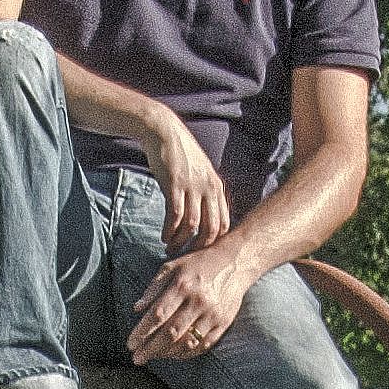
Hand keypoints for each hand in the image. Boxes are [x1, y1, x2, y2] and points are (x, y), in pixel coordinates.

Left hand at [126, 244, 254, 365]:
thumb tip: (137, 309)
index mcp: (182, 285)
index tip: (130, 344)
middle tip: (137, 358)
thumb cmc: (198, 264)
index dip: (142, 332)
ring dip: (167, 353)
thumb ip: (154, 287)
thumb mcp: (173, 266)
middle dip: (151, 348)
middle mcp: (198, 301)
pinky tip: (174, 355)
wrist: (235, 263)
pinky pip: (204, 345)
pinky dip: (187, 353)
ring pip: (187, 342)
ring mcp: (213, 314)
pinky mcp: (223, 323)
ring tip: (153, 357)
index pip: (158, 314)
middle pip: (171, 332)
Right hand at [140, 108, 230, 248]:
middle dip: (199, 247)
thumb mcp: (201, 173)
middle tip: (188, 257)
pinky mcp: (175, 184)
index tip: (202, 252)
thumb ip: (206, 193)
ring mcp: (193, 186)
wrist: (164, 132)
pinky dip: (170, 230)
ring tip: (171, 248)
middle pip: (212, 228)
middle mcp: (209, 188)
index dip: (214, 242)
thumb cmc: (181, 155)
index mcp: (217, 187)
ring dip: (181, 241)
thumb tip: (205, 218)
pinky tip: (164, 236)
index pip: (224, 223)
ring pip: (192, 225)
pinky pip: (175, 216)